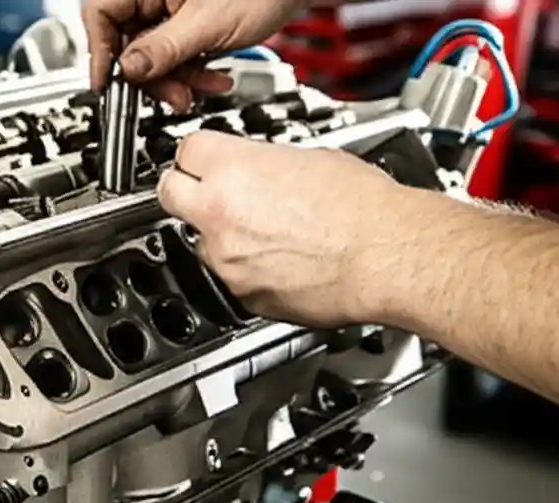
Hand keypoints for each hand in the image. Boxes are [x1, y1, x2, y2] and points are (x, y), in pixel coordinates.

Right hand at [82, 0, 310, 107]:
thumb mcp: (206, 25)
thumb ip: (162, 50)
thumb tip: (126, 72)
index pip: (100, 14)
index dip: (100, 52)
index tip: (108, 83)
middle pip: (127, 40)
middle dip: (152, 75)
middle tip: (172, 94)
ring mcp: (169, 4)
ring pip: (151, 52)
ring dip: (174, 79)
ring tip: (198, 90)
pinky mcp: (185, 18)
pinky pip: (173, 51)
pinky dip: (190, 69)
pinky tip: (209, 78)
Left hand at [157, 131, 439, 327]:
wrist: (387, 255)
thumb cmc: (363, 207)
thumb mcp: (310, 158)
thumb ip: (264, 162)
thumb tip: (256, 166)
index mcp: (233, 169)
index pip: (185, 150)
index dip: (198, 155)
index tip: (204, 159)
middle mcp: (218, 214)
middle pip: (170, 193)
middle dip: (186, 190)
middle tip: (209, 191)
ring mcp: (226, 258)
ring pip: (200, 241)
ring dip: (221, 235)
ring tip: (268, 232)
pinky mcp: (242, 294)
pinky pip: (230, 276)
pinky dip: (247, 269)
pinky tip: (282, 259)